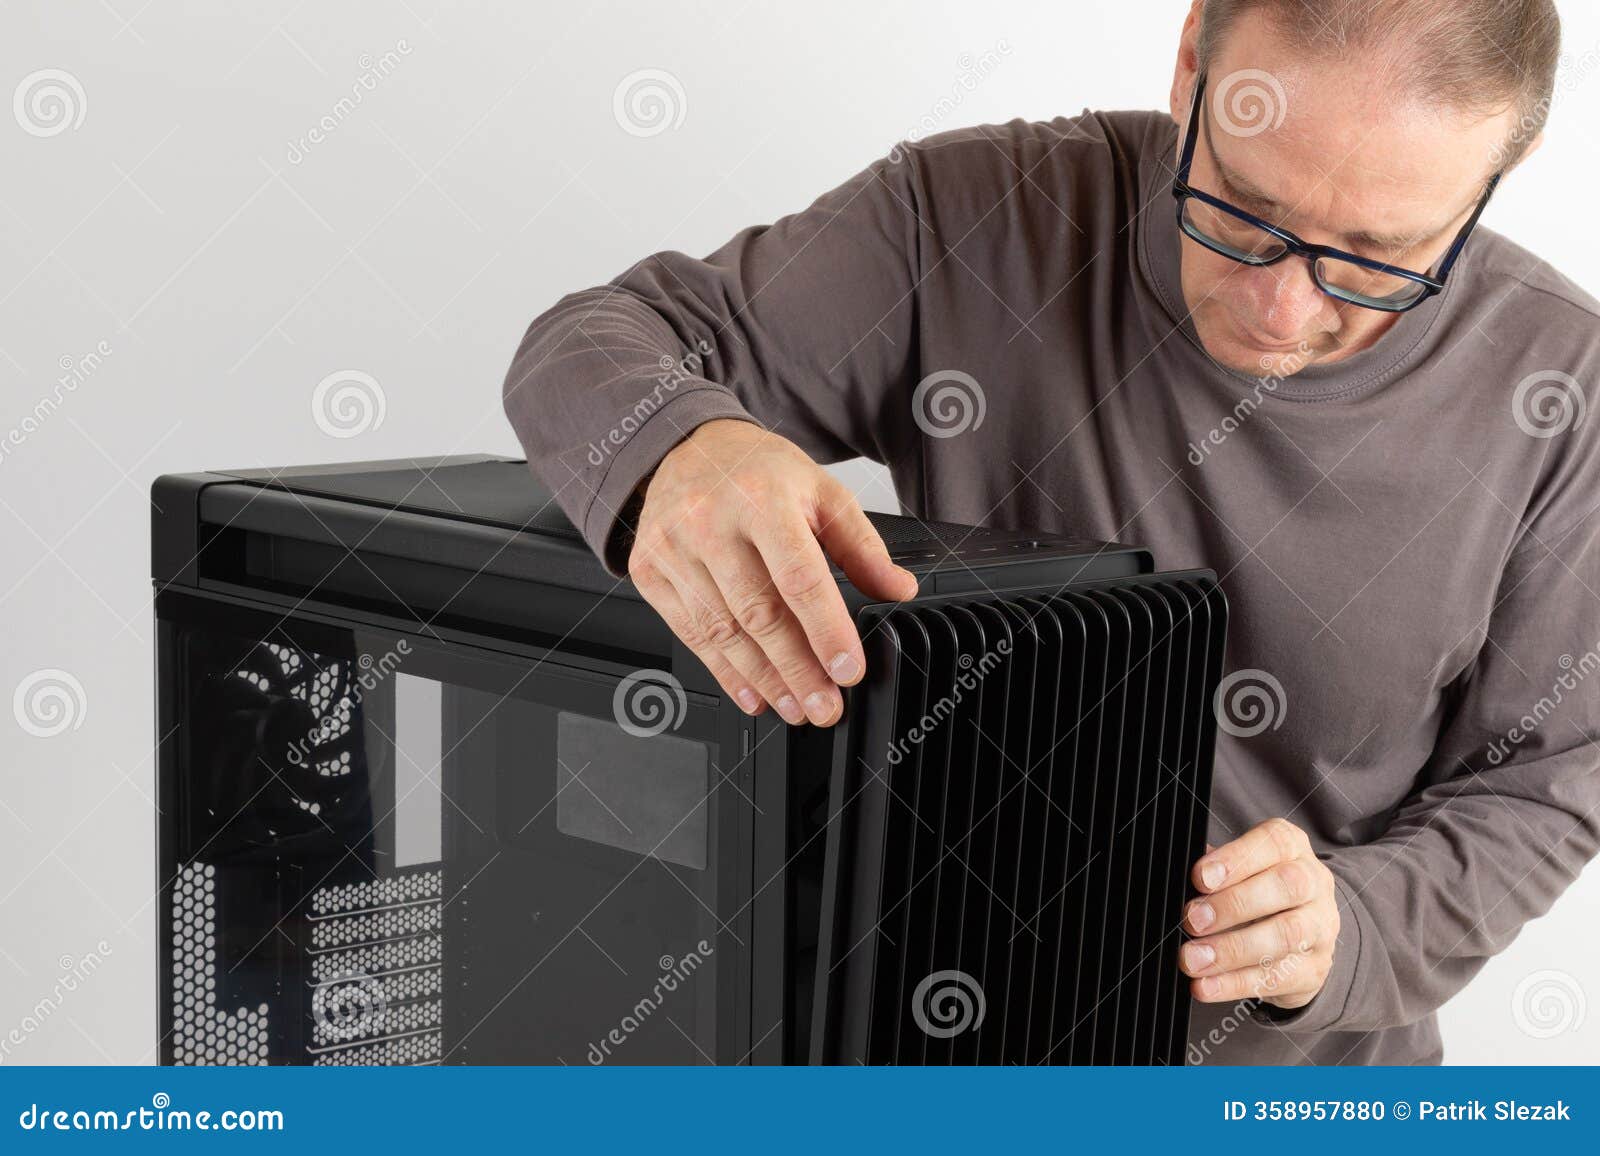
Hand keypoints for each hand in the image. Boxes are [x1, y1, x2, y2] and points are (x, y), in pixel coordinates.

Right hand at [627, 419, 918, 725]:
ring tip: (796, 706)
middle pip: (758, 612)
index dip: (826, 630)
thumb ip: (861, 545)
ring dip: (764, 679)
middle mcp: (711, 522)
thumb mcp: (821, 491)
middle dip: (797, 669)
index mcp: (761, 498)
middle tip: (824, 705)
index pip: (798, 576)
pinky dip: (723, 671)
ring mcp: (673, 548)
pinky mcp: (649, 570)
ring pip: (723, 631)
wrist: (687, 446)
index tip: (848, 669)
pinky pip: (689, 633)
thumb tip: (896, 589)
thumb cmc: (756, 471)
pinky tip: (753, 693)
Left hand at [1178, 817, 1339, 1009]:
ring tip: (1193, 959)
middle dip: (1234, 904)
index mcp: (1292, 848)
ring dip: (1232, 949)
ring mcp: (1320, 927)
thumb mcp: (1240, 870)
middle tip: (1192, 920)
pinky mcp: (1314, 969)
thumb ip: (1213, 870)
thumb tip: (1176, 877)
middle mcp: (1314, 883)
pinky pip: (1277, 977)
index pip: (1273, 843)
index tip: (1199, 877)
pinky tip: (1205, 986)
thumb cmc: (1258, 890)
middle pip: (1286, 887)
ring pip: (1285, 935)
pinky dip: (1235, 983)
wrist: (1304, 935)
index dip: (1236, 859)